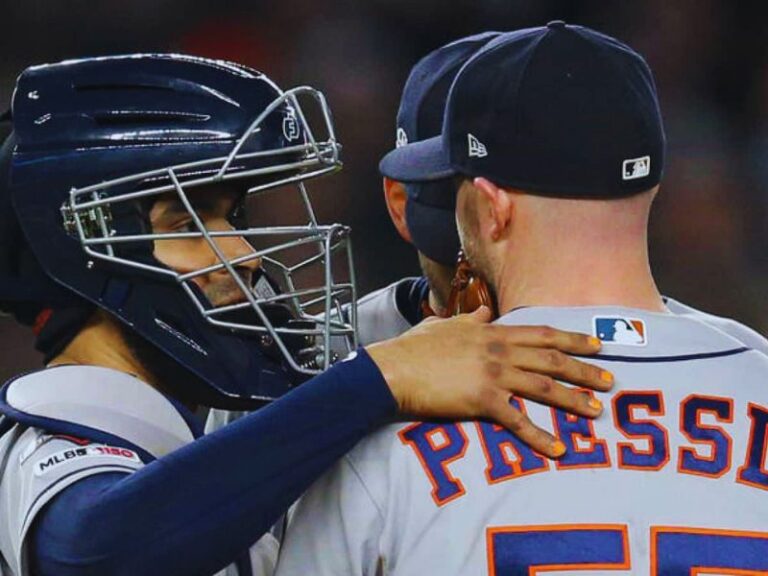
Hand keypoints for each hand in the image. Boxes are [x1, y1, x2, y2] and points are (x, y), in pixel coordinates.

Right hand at [365, 306, 612, 458]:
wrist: (392, 370)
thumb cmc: (414, 349)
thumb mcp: (445, 326)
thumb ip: (471, 318)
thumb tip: (487, 308)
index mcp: (492, 333)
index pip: (541, 334)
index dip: (572, 340)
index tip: (596, 345)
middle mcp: (498, 351)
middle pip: (551, 360)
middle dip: (584, 370)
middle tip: (610, 380)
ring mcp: (492, 375)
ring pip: (543, 387)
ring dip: (574, 399)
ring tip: (597, 411)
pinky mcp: (481, 401)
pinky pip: (517, 421)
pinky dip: (539, 436)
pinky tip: (557, 449)